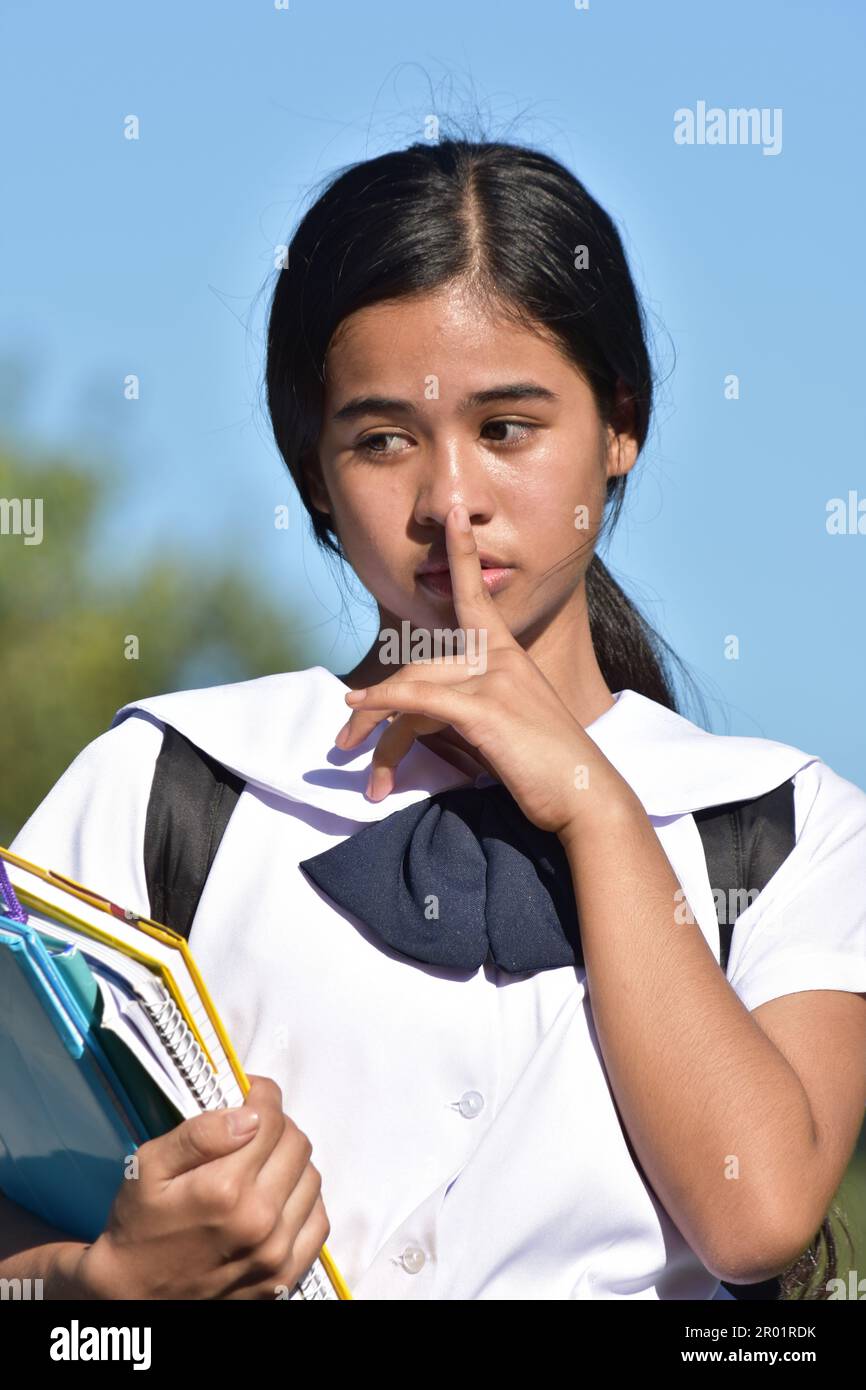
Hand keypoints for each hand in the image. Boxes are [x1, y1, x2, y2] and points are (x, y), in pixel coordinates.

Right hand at [72, 1075, 329, 1299]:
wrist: (134, 1296)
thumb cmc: (139, 1228)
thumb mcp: (148, 1169)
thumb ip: (199, 1135)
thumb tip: (249, 1114)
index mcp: (226, 1188)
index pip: (271, 1118)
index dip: (262, 1096)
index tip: (250, 1093)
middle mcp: (259, 1220)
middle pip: (297, 1144)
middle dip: (277, 1125)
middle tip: (252, 1128)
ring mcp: (276, 1251)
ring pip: (312, 1177)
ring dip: (291, 1161)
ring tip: (262, 1163)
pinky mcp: (284, 1275)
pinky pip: (318, 1220)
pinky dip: (304, 1200)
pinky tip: (277, 1196)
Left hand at [334, 503, 626, 839]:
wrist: (587, 797)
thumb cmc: (548, 769)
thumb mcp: (507, 728)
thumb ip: (468, 708)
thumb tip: (417, 719)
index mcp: (509, 655)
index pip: (476, 595)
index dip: (463, 552)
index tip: (454, 514)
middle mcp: (502, 658)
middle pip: (417, 666)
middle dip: (373, 705)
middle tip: (343, 741)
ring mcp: (496, 681)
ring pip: (412, 687)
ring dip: (371, 724)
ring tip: (348, 755)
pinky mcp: (486, 711)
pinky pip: (417, 700)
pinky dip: (381, 704)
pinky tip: (357, 708)